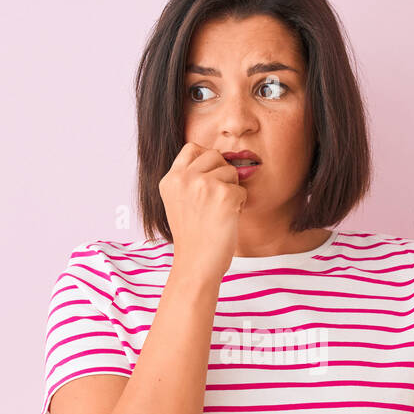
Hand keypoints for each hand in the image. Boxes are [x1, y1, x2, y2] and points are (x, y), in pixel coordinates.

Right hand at [157, 142, 245, 282]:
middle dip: (222, 174)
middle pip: (214, 156)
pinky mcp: (224, 195)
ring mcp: (204, 185)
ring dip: (232, 190)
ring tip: (221, 211)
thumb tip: (217, 158)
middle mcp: (184, 178)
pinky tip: (228, 218)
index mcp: (170, 179)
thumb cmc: (192, 237)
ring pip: (231, 171)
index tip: (210, 177)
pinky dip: (240, 204)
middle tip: (218, 198)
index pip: (192, 148)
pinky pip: (242, 190)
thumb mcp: (178, 202)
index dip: (207, 160)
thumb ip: (189, 179)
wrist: (196, 264)